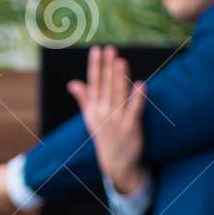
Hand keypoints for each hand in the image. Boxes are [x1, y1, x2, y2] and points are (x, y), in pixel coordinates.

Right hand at [67, 44, 147, 194]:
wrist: (117, 164)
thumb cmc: (105, 138)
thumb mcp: (91, 119)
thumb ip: (84, 99)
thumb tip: (72, 83)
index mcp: (93, 109)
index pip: (93, 83)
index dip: (95, 66)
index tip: (96, 50)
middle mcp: (103, 113)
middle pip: (105, 86)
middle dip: (107, 67)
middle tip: (110, 49)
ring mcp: (117, 121)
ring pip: (118, 95)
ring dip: (119, 78)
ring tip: (121, 61)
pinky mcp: (131, 128)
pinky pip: (135, 110)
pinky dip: (137, 97)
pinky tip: (141, 84)